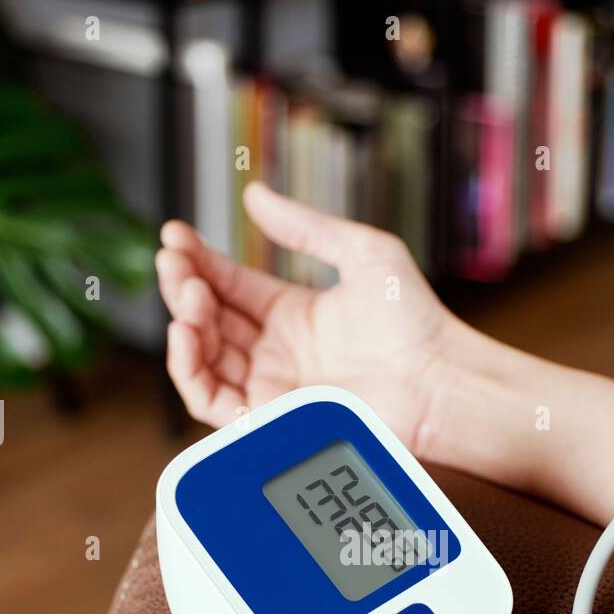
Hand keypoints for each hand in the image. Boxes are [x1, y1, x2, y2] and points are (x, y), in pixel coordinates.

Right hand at [156, 184, 460, 454]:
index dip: (198, 260)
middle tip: (176, 261)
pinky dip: (188, 370)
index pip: (228, 284)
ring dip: (184, 323)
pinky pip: (211, 401)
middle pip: (208, 319)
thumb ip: (306, 227)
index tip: (175, 235)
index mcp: (293, 314)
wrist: (438, 380)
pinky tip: (185, 334)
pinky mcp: (271, 418)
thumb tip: (255, 195)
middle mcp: (277, 352)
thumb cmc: (415, 321)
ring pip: (203, 358)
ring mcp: (273, 386)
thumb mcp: (361, 253)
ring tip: (189, 295)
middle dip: (184, 286)